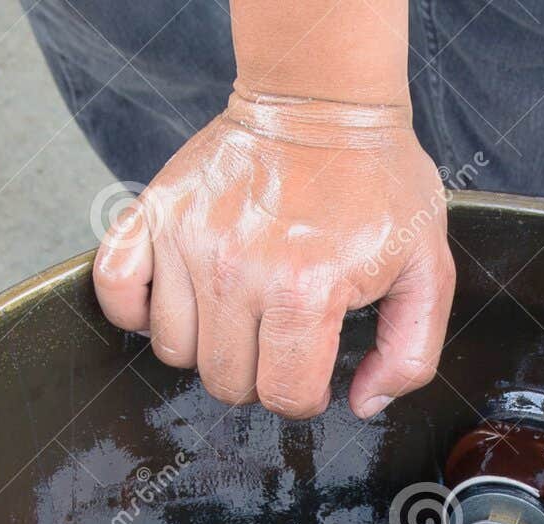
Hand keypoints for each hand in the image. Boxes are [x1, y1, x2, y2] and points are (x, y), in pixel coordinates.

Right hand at [93, 89, 456, 420]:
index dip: (305, 394)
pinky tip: (174, 299)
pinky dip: (135, 309)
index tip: (311, 365)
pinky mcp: (154, 213)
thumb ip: (409, 353)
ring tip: (238, 308)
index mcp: (308, 288)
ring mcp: (189, 240)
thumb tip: (361, 404)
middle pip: (226, 381)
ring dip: (205, 343)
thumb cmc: (376, 182)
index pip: (285, 396)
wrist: (322, 100)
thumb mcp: (427, 268)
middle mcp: (240, 269)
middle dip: (257, 372)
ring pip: (173, 350)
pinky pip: (116, 291)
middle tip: (278, 333)